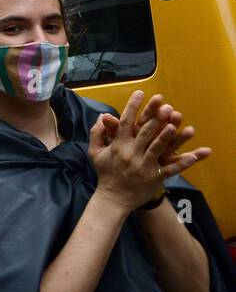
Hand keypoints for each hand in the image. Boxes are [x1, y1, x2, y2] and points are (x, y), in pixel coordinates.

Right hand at [89, 91, 210, 211]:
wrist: (112, 198)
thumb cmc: (105, 173)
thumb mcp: (95, 153)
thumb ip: (97, 133)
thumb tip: (102, 116)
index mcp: (118, 146)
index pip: (125, 122)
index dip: (133, 106)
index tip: (140, 93)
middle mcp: (131, 154)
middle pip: (144, 132)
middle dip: (155, 118)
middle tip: (165, 105)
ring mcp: (144, 166)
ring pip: (157, 149)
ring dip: (167, 136)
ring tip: (176, 124)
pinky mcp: (155, 178)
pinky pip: (170, 169)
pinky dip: (183, 163)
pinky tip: (194, 155)